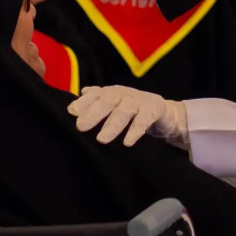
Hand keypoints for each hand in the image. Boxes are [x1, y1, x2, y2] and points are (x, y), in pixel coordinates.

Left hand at [68, 86, 187, 146]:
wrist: (164, 112)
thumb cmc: (133, 110)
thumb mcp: (114, 106)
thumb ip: (96, 102)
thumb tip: (76, 100)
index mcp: (111, 93)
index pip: (95, 95)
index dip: (83, 102)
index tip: (71, 112)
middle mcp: (124, 94)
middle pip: (108, 101)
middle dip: (94, 113)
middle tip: (81, 127)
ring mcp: (139, 100)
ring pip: (124, 111)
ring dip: (113, 124)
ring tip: (101, 139)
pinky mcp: (154, 109)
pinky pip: (144, 120)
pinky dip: (135, 130)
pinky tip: (127, 142)